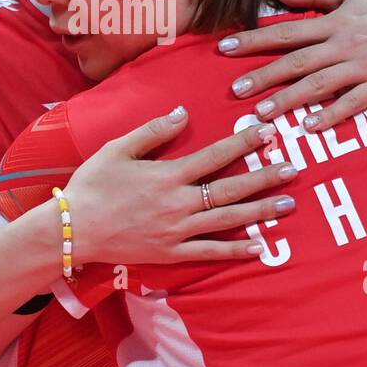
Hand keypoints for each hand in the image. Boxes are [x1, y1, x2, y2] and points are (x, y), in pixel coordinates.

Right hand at [62, 106, 299, 265]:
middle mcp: (179, 204)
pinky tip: (261, 246)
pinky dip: (236, 250)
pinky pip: (211, 252)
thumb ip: (153, 131)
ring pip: (228, 220)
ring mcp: (178, 232)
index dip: (244, 143)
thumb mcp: (118, 149)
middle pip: (231, 189)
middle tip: (293, 168)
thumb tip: (183, 112)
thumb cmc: (92, 185)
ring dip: (261, 211)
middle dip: (265, 177)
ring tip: (288, 203)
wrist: (73, 230)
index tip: (268, 132)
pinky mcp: (172, 253)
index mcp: (168, 175)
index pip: (216, 156)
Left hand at [217, 0, 366, 132]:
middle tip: (234, 90)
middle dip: (263, 77)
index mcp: (335, 21)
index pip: (286, 31)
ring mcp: (362, 68)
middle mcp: (344, 45)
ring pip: (318, 86)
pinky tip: (309, 127)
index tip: (225, 48)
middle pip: (296, 62)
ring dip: (288, 100)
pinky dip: (330, 115)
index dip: (254, 40)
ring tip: (262, 114)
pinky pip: (352, 104)